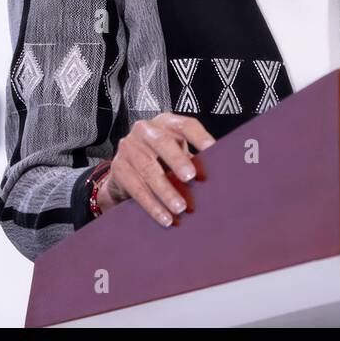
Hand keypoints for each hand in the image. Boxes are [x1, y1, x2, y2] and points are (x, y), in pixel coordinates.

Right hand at [98, 113, 214, 225]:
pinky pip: (136, 187)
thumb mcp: (177, 153)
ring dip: (165, 191)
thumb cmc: (160, 160)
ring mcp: (128, 147)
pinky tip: (164, 217)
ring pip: (148, 168)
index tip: (213, 150)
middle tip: (191, 178)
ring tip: (180, 208)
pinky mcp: (118, 167)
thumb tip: (221, 175)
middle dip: (177, 160)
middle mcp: (145, 130)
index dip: (199, 136)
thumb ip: (194, 159)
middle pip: (162, 142)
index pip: (185, 125)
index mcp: (166, 122)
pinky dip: (152, 205)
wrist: (125, 172)